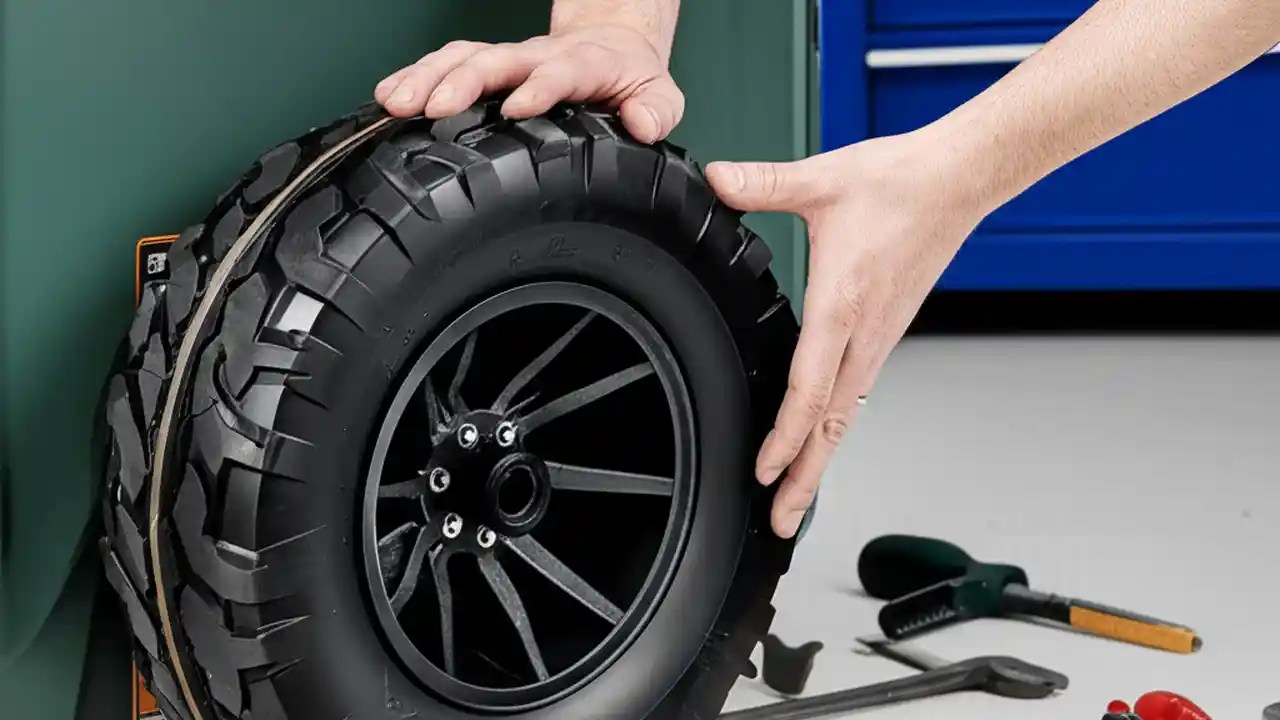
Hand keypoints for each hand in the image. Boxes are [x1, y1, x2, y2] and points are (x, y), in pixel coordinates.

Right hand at [374, 25, 684, 143]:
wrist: (614, 49)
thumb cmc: (631, 81)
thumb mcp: (659, 96)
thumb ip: (656, 112)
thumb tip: (643, 125)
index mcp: (583, 65)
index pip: (559, 73)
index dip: (538, 88)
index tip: (517, 109)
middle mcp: (538, 57)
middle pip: (496, 60)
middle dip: (461, 81)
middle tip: (429, 108)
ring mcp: (510, 60)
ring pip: (463, 59)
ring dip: (426, 78)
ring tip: (394, 104)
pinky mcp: (489, 67)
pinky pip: (447, 64)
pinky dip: (415, 77)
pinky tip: (387, 96)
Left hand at [706, 131, 989, 537]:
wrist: (958, 180)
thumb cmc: (899, 183)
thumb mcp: (822, 180)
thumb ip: (763, 183)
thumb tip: (718, 180)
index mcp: (844, 304)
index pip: (811, 385)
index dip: (787, 434)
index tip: (766, 470)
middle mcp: (865, 333)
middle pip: (832, 423)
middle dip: (806, 477)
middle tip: (782, 521)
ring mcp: (879, 339)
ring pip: (845, 416)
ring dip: (819, 461)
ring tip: (795, 501)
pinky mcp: (884, 333)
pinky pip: (855, 395)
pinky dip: (833, 430)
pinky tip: (818, 443)